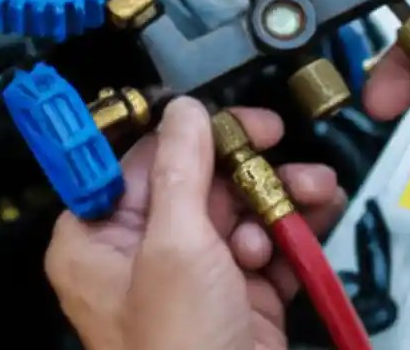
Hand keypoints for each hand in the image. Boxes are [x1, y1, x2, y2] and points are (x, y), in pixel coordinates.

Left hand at [44, 98, 346, 349]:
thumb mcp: (176, 249)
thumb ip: (181, 171)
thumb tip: (183, 112)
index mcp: (98, 239)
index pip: (140, 161)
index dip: (189, 133)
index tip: (228, 118)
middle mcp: (142, 254)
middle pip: (199, 180)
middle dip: (248, 168)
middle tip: (279, 148)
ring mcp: (193, 276)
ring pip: (241, 210)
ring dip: (279, 198)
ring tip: (308, 193)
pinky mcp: (238, 297)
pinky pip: (269, 246)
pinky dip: (293, 234)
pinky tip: (311, 224)